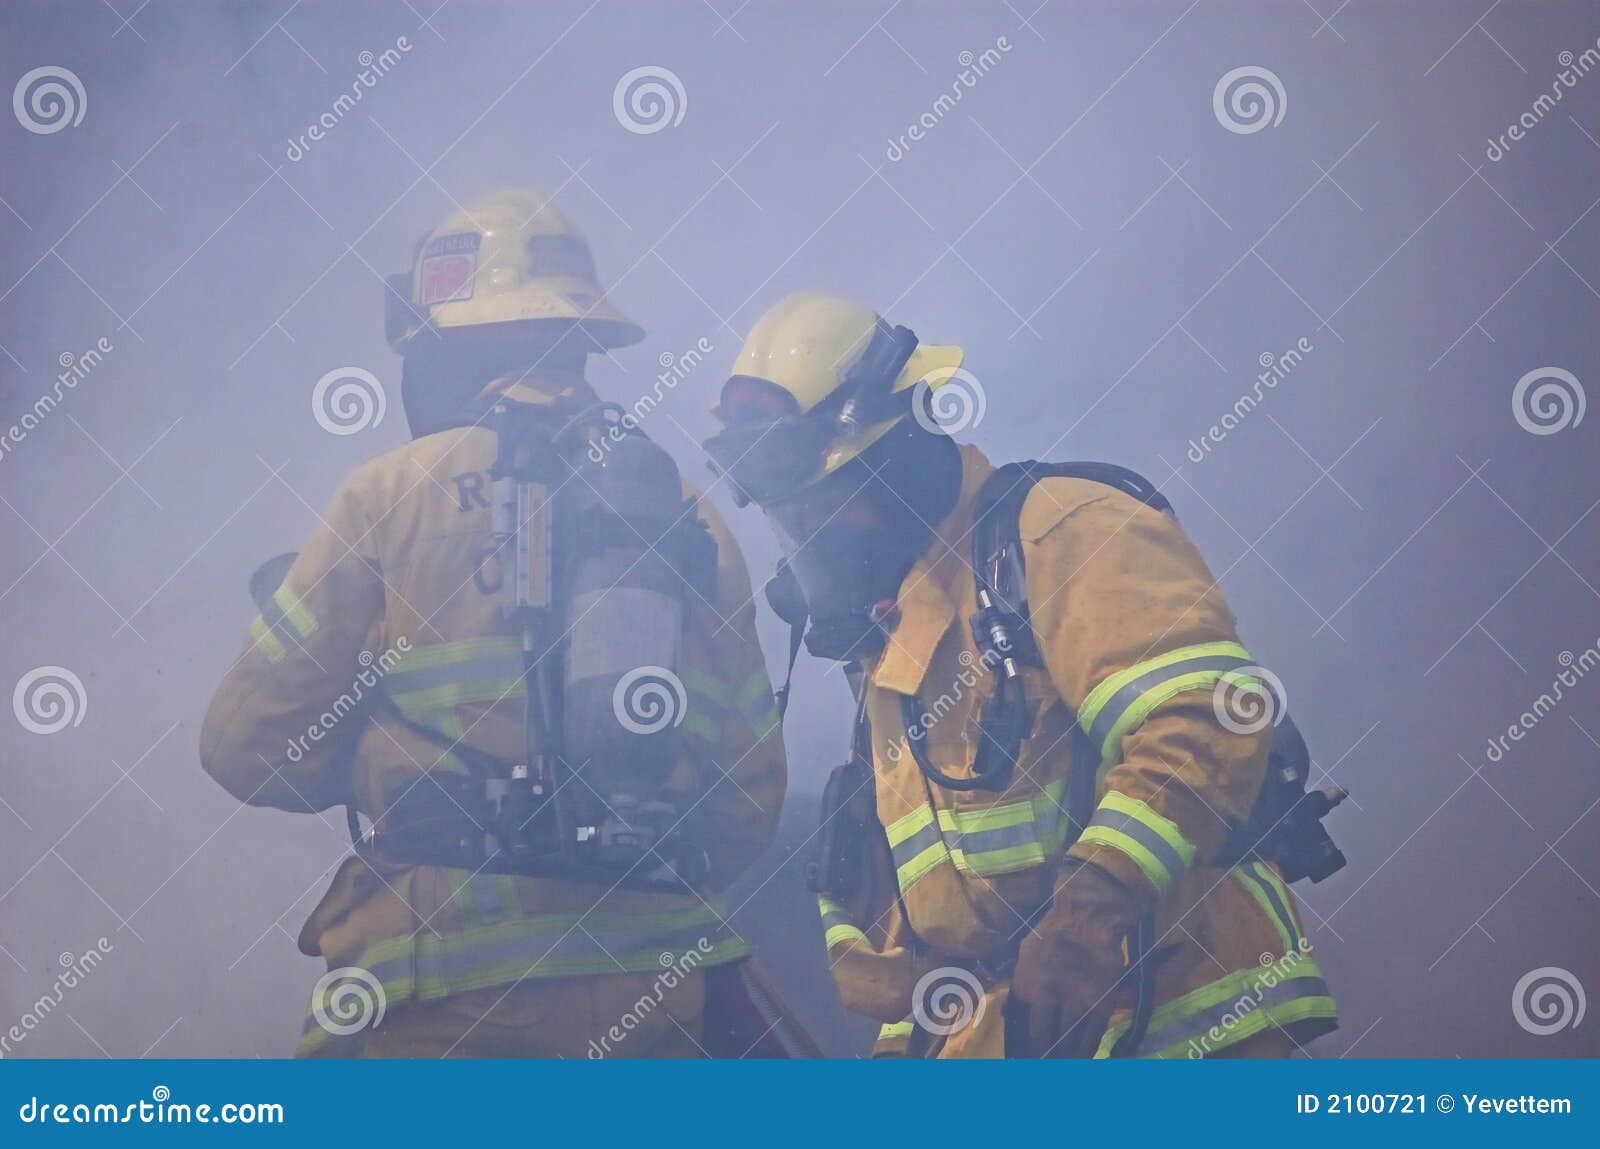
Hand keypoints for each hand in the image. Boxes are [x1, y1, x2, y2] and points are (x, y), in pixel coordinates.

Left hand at [1004, 861, 1142, 1057]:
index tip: (1017, 1064)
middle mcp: (1050, 994)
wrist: (1089, 914)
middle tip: (1035, 1073)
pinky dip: (1085, 1051)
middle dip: (1038, 1061)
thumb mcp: (1025, 955)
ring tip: (1057, 1073)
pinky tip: (1080, 1061)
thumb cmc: (1052, 933)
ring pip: (1068, 1042)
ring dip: (1062, 1061)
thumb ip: (1019, 986)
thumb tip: (1008, 1018)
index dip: (1019, 1050)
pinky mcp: (1101, 1000)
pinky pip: (1092, 1034)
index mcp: (1027, 982)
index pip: (1020, 1028)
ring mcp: (1077, 998)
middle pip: (1042, 1040)